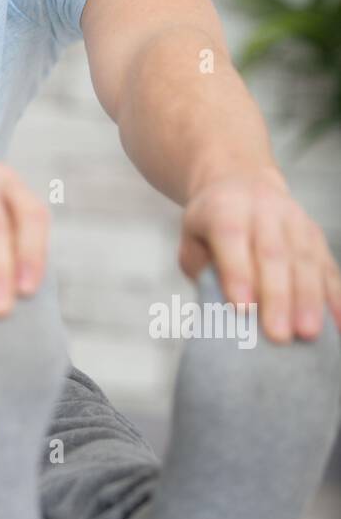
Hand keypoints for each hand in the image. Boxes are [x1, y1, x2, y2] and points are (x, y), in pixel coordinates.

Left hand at [179, 165, 340, 342]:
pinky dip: (334, 296)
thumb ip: (201, 269)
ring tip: (309, 333)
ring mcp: (294, 221)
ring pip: (305, 260)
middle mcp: (263, 210)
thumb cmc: (212, 223)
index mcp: (226, 208)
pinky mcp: (315, 234)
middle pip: (273, 253)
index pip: (232, 238)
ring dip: (309, 300)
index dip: (238, 273)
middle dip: (277, 297)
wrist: (241, 183)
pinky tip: (337, 323)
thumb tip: (220, 306)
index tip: (242, 309)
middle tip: (278, 334)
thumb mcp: (192, 238)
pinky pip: (328, 266)